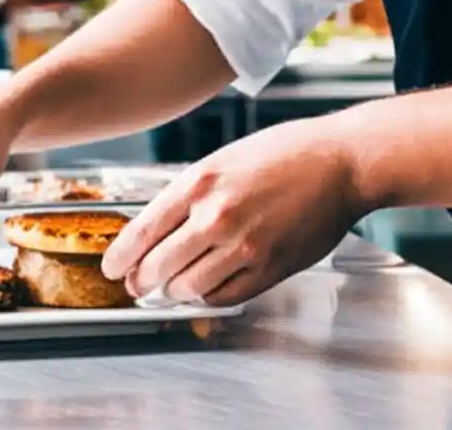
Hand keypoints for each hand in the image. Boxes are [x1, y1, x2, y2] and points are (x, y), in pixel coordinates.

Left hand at [102, 116, 368, 306]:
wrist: (339, 162)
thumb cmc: (283, 155)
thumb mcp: (221, 162)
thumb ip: (188, 195)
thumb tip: (156, 229)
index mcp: (198, 184)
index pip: (142, 232)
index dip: (120, 257)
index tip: (112, 268)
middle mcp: (216, 217)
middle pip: (158, 266)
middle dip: (142, 280)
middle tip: (137, 284)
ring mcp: (244, 246)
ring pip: (188, 287)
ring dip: (175, 291)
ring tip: (172, 286)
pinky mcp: (270, 268)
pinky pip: (224, 296)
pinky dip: (209, 296)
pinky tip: (206, 286)